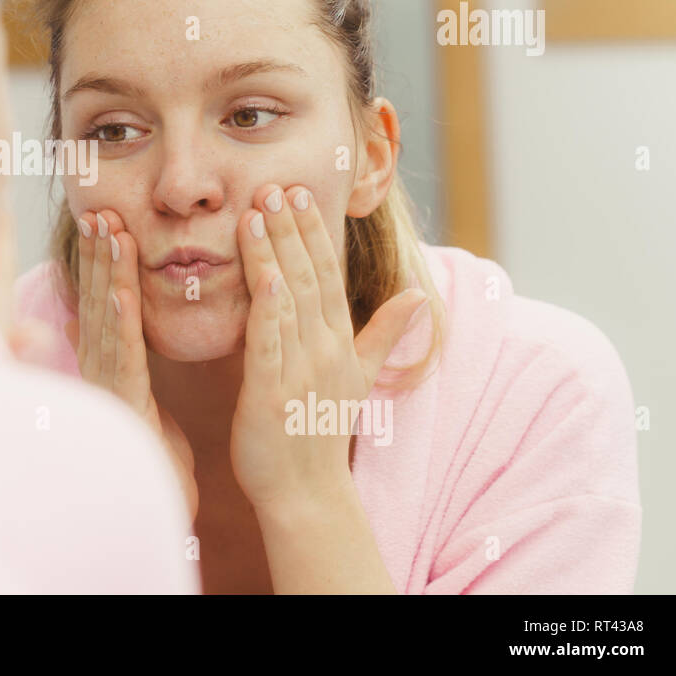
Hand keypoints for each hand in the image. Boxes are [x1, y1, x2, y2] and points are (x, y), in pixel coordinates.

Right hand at [64, 208, 198, 519]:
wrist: (155, 506)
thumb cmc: (147, 455)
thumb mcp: (130, 396)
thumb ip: (109, 357)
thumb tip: (78, 323)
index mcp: (108, 364)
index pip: (101, 302)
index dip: (100, 262)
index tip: (103, 220)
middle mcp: (100, 370)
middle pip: (97, 301)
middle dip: (98, 255)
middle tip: (98, 208)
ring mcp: (107, 388)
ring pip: (105, 321)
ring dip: (106, 275)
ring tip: (108, 232)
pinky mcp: (123, 408)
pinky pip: (122, 358)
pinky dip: (121, 322)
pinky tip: (123, 291)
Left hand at [230, 184, 425, 512]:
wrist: (307, 492)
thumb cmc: (321, 432)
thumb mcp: (361, 376)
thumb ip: (385, 333)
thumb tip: (418, 296)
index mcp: (340, 341)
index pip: (327, 273)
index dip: (314, 231)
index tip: (301, 191)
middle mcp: (324, 348)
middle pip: (308, 275)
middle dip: (293, 227)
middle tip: (275, 183)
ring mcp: (300, 368)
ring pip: (287, 298)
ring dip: (274, 252)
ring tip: (258, 210)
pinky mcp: (272, 391)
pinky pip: (269, 342)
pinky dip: (267, 309)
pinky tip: (262, 276)